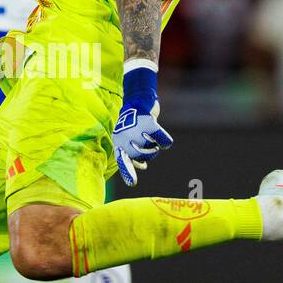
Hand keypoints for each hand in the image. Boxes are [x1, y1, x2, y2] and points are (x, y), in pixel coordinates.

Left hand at [112, 64, 172, 186]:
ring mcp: (136, 130)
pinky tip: (163, 138)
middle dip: (147, 154)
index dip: (128, 172)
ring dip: (155, 145)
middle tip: (148, 144)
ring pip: (152, 149)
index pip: (122, 161)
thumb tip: (143, 168)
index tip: (132, 184)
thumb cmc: (133, 123)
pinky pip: (162, 141)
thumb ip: (132, 155)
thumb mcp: (126, 138)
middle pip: (141, 157)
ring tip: (150, 134)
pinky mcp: (149, 123)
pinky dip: (164, 141)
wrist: (138, 98)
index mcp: (118, 142)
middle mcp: (125, 137)